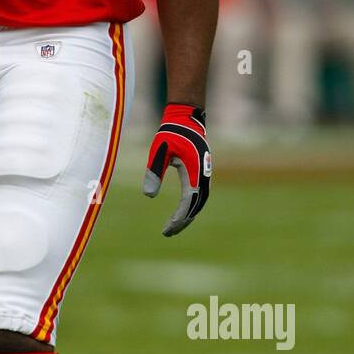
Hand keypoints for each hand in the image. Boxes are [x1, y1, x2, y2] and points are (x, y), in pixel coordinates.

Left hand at [143, 103, 210, 236]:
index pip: (187, 202)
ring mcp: (205, 175)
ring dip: (188, 216)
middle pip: (196, 206)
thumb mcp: (158, 151)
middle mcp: (202, 175)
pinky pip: (199, 195)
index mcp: (193, 171)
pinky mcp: (202, 173)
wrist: (186, 120)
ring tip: (174, 227)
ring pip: (199, 202)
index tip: (167, 229)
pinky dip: (191, 207)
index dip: (178, 218)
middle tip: (168, 233)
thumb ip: (153, 172)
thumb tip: (148, 196)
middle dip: (183, 221)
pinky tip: (182, 213)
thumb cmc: (170, 134)